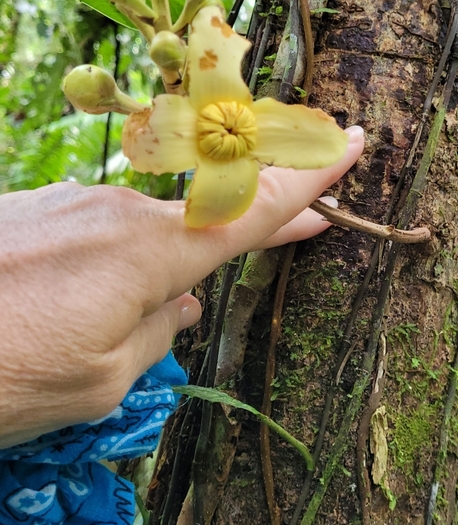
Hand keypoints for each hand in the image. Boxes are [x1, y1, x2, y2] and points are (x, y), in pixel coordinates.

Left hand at [0, 125, 363, 446]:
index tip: (354, 140)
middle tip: (308, 217)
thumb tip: (179, 305)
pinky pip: (93, 231)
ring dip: (164, 259)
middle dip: (255, 216)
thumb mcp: (97, 384)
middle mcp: (113, 211)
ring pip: (139, 228)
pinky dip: (113, 259)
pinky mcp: (27, 212)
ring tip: (149, 314)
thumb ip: (154, 337)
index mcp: (145, 254)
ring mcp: (65, 204)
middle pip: (201, 212)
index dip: (309, 180)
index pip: (249, 209)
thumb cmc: (1, 377)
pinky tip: (87, 301)